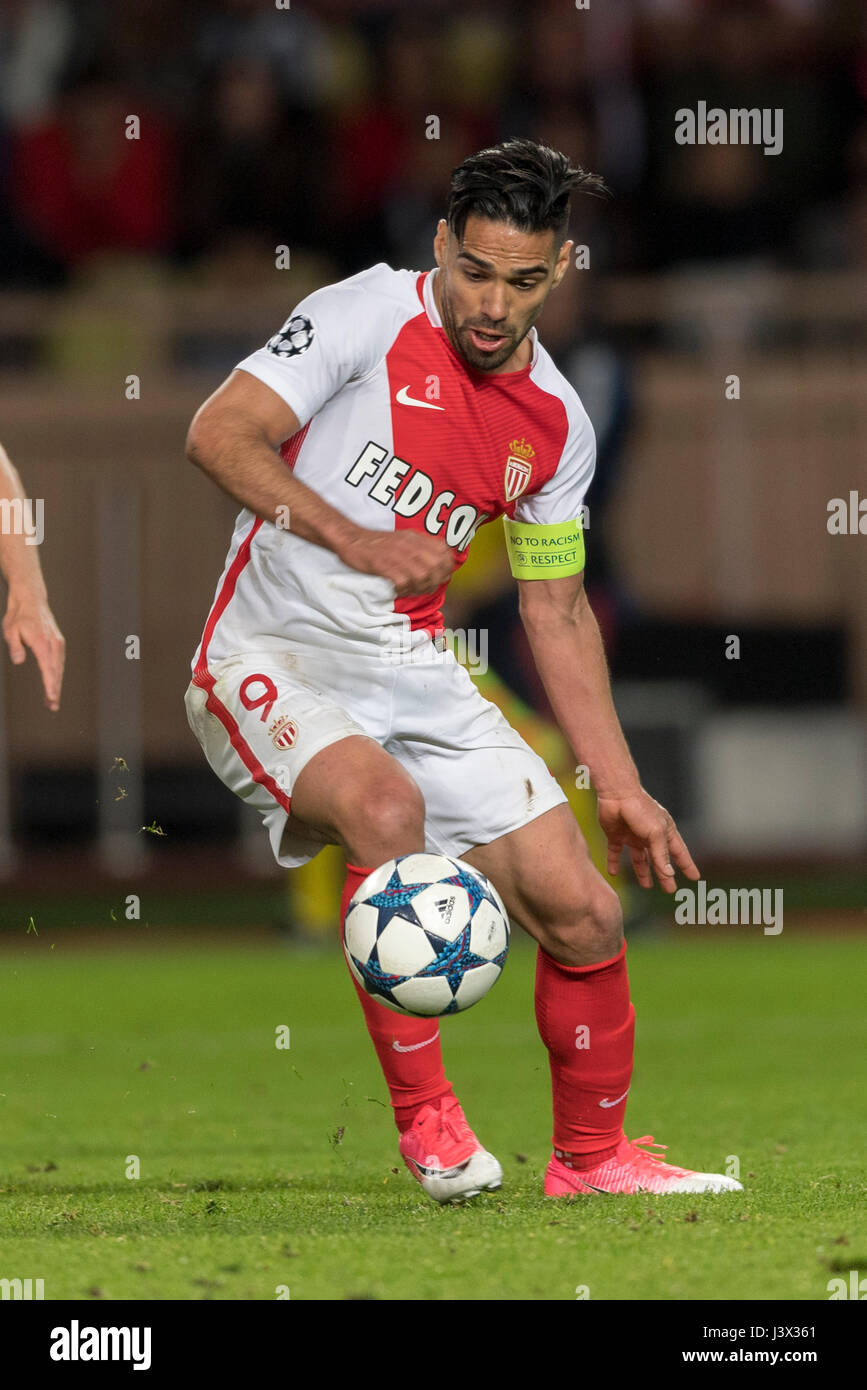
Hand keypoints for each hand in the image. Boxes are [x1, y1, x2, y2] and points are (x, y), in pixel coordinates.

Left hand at [3, 592, 65, 710]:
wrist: (31, 599)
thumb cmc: (18, 615)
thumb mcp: (10, 630)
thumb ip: (14, 646)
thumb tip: (19, 662)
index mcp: (42, 642)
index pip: (48, 668)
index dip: (50, 685)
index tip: (51, 698)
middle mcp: (54, 643)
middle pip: (56, 671)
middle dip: (55, 690)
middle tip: (52, 706)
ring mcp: (58, 643)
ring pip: (59, 668)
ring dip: (57, 684)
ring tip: (52, 700)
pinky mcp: (58, 642)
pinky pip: (59, 662)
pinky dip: (57, 674)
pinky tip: (53, 683)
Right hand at [339, 528, 454, 595]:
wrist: (352, 539)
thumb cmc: (378, 543)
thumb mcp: (404, 538)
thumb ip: (421, 547)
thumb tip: (438, 562)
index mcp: (417, 538)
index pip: (444, 551)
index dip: (446, 566)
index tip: (440, 576)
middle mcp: (411, 545)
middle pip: (437, 566)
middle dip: (435, 581)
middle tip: (426, 587)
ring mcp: (398, 555)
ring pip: (423, 576)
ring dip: (419, 588)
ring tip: (411, 589)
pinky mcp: (385, 565)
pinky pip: (403, 582)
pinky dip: (403, 589)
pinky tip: (398, 588)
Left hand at [597, 789, 698, 893]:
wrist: (617, 794)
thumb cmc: (640, 810)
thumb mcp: (655, 834)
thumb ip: (661, 855)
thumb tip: (669, 874)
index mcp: (664, 831)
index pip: (679, 852)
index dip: (687, 865)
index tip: (695, 877)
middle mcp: (649, 835)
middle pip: (659, 859)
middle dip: (665, 874)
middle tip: (670, 890)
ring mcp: (633, 835)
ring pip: (639, 858)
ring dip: (642, 871)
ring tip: (646, 886)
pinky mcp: (616, 835)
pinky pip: (615, 852)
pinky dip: (614, 863)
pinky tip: (613, 873)